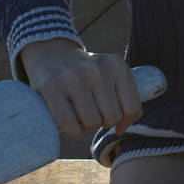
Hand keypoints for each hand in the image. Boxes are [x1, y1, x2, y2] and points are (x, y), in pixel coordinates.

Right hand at [18, 40, 143, 137]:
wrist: (51, 54)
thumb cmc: (87, 75)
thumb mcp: (112, 77)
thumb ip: (125, 101)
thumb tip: (121, 129)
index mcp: (117, 65)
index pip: (132, 109)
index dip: (122, 119)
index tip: (109, 112)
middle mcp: (97, 69)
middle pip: (112, 118)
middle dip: (102, 121)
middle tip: (91, 111)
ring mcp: (73, 76)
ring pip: (92, 123)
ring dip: (85, 126)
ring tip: (79, 113)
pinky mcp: (51, 86)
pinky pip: (69, 123)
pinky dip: (71, 129)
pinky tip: (68, 120)